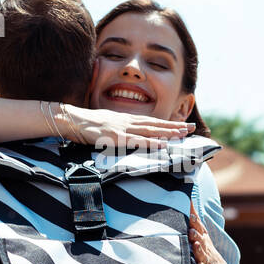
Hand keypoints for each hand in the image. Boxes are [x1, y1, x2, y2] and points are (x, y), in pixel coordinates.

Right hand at [55, 104, 193, 150]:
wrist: (71, 120)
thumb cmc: (87, 125)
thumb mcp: (107, 125)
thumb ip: (120, 130)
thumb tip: (131, 136)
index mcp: (127, 119)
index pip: (152, 122)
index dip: (168, 124)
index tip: (183, 126)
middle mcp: (127, 121)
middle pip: (155, 124)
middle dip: (174, 126)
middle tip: (192, 128)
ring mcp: (122, 128)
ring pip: (149, 130)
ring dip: (167, 132)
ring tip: (182, 134)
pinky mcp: (114, 137)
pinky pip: (135, 141)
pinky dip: (149, 143)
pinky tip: (161, 144)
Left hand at [188, 205, 229, 263]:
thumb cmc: (206, 253)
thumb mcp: (200, 239)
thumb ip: (194, 225)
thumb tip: (187, 206)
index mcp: (203, 238)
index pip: (199, 226)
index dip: (195, 218)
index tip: (190, 209)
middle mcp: (205, 247)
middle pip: (201, 238)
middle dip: (196, 232)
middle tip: (191, 225)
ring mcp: (206, 259)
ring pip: (202, 253)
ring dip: (198, 248)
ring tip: (195, 243)